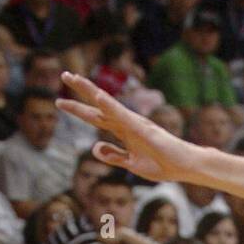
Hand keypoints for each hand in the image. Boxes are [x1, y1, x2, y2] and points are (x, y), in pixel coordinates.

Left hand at [58, 73, 194, 181]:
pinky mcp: (141, 128)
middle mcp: (126, 123)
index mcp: (123, 131)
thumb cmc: (162, 165)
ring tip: (73, 78)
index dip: (78, 109)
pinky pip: (121, 115)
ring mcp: (133, 123)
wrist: (183, 167)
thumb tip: (95, 148)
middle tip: (64, 75)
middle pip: (98, 105)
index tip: (60, 102)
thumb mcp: (131, 164)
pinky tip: (98, 97)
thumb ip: (114, 156)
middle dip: (81, 91)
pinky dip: (109, 105)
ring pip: (107, 104)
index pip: (96, 117)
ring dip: (90, 91)